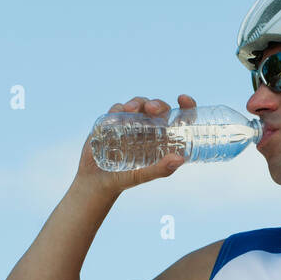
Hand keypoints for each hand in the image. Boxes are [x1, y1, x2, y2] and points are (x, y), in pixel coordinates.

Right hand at [76, 93, 197, 193]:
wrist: (95, 180)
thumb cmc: (122, 180)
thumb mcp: (142, 176)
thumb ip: (161, 169)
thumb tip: (180, 159)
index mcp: (162, 139)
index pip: (179, 119)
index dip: (186, 106)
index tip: (183, 99)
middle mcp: (149, 128)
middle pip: (158, 108)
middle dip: (157, 103)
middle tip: (151, 109)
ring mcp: (131, 123)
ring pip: (139, 104)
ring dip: (137, 103)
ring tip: (130, 110)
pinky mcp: (113, 121)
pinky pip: (118, 108)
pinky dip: (118, 108)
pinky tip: (116, 115)